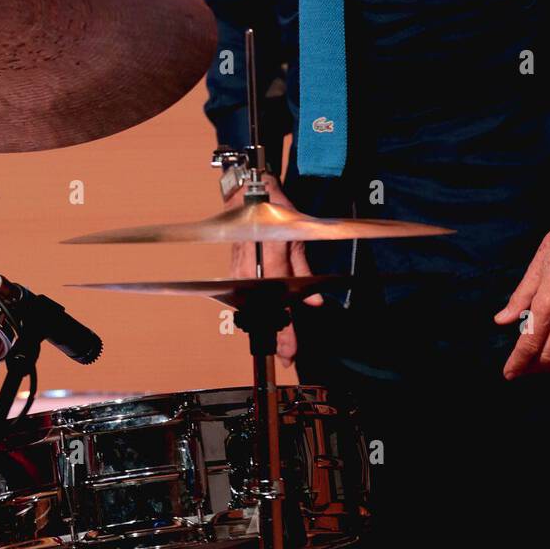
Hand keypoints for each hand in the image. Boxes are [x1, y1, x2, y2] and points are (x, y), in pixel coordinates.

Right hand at [224, 172, 321, 367]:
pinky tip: (264, 320)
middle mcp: (251, 271)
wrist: (247, 193)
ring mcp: (239, 272)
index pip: (280, 305)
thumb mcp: (298, 235)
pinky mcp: (234, 269)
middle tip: (286, 356)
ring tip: (279, 343)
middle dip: (275, 337)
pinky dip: (255, 311)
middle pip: (263, 314)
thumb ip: (304, 270)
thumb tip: (315, 302)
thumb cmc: (275, 210)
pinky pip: (244, 297)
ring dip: (265, 326)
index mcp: (270, 262)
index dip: (286, 332)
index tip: (291, 352)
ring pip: (252, 309)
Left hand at [494, 227, 549, 378]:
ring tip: (540, 364)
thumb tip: (501, 320)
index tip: (509, 373)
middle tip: (521, 368)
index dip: (518, 363)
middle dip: (532, 368)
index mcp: (549, 303)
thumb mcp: (533, 268)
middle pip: (549, 357)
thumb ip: (518, 298)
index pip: (530, 344)